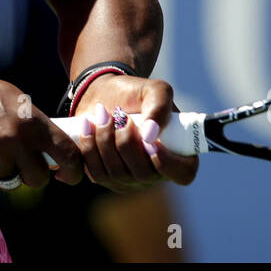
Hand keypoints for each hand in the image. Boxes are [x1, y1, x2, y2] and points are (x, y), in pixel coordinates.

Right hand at [0, 69, 84, 189]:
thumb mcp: (13, 98)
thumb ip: (34, 123)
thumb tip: (53, 147)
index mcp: (30, 122)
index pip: (65, 153)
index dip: (73, 169)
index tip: (69, 174)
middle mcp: (15, 142)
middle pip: (38, 178)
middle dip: (33, 174)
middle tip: (23, 162)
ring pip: (12, 181)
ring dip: (7, 172)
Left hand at [70, 73, 198, 191]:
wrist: (104, 96)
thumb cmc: (135, 94)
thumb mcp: (153, 90)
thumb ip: (160, 105)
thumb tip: (151, 133)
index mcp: (177, 152)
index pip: (183, 173)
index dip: (169, 164)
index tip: (152, 143)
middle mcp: (156, 173)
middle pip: (143, 174)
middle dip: (126, 142)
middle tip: (118, 115)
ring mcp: (131, 180)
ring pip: (117, 174)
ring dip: (106, 140)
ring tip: (102, 114)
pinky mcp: (107, 179)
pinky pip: (97, 173)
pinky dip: (90, 147)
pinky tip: (88, 126)